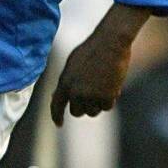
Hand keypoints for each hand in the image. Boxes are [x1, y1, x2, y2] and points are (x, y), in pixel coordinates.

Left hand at [50, 3, 150, 126]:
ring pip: (92, 112)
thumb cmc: (92, 50)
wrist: (110, 43)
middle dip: (83, 106)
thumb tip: (58, 98)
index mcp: (64, 82)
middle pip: (77, 112)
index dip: (57, 116)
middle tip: (91, 95)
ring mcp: (91, 96)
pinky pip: (106, 107)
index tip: (59, 124)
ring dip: (97, 104)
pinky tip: (111, 85)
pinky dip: (109, 99)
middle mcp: (75, 92)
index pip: (56, 105)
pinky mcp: (106, 96)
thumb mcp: (72, 65)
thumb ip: (66, 82)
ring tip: (101, 86)